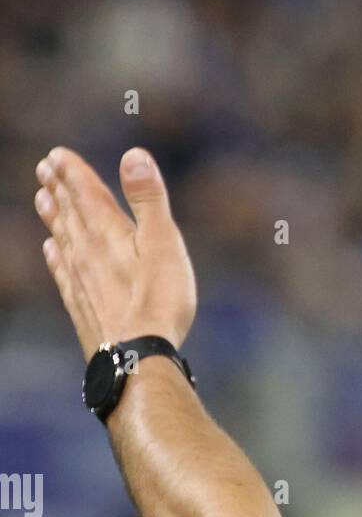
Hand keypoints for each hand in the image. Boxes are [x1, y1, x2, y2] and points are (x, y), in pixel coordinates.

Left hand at [34, 146, 196, 360]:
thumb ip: (149, 200)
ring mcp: (81, 282)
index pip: (86, 193)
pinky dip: (56, 257)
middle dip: (58, 189)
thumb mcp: (164, 245)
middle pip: (69, 214)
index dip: (72, 172)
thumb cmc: (158, 303)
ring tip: (42, 200)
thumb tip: (134, 155)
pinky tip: (52, 252)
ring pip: (62, 240)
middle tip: (44, 169)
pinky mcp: (82, 309)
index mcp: (108, 233)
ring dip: (53, 218)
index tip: (56, 155)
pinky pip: (63, 274)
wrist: (137, 361)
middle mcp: (87, 254)